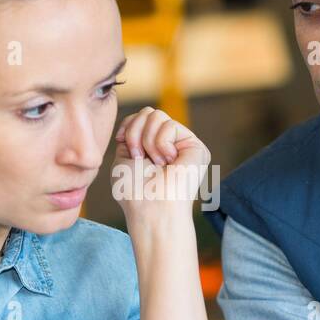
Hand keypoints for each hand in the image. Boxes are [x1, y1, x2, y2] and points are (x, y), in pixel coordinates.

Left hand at [111, 107, 210, 223]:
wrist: (151, 207)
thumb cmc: (134, 191)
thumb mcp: (123, 158)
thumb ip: (131, 135)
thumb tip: (140, 117)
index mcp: (152, 148)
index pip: (140, 118)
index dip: (128, 127)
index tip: (124, 146)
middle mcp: (170, 145)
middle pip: (148, 112)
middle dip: (135, 133)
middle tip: (140, 158)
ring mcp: (183, 145)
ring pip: (157, 115)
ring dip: (147, 140)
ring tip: (155, 163)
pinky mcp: (196, 146)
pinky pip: (169, 125)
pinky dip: (161, 144)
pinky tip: (168, 162)